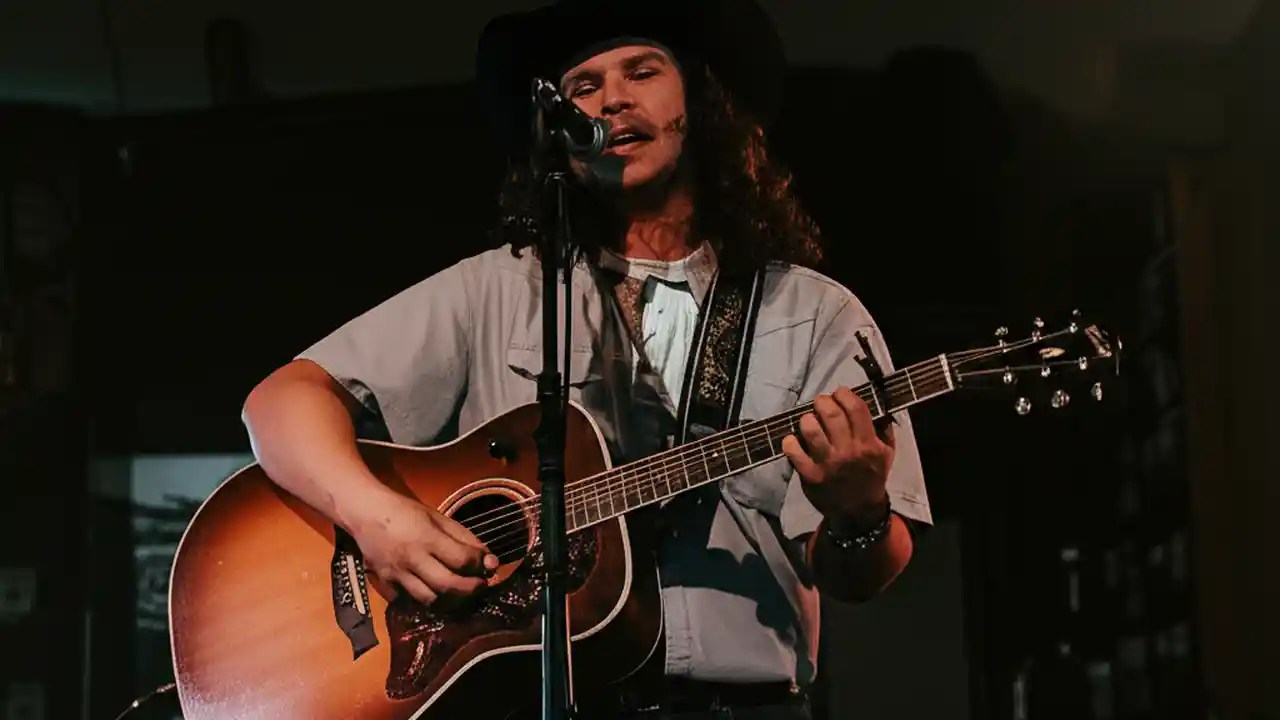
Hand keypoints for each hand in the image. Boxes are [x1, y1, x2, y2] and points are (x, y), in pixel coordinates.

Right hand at [347, 489, 499, 606]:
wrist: (364, 514)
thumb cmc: (405, 512)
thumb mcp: (437, 517)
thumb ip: (463, 538)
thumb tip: (488, 560)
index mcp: (427, 537)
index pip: (461, 559)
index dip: (480, 565)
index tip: (489, 566)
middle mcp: (412, 559)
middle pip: (448, 585)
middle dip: (471, 589)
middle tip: (481, 586)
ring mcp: (397, 574)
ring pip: (429, 600)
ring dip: (450, 600)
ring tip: (460, 592)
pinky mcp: (385, 584)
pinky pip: (410, 601)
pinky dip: (426, 601)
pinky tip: (436, 594)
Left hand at [781, 387, 894, 523]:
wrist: (859, 511)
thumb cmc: (872, 477)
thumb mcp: (887, 453)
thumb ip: (884, 428)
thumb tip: (877, 403)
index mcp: (868, 444)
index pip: (855, 408)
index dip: (844, 394)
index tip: (839, 394)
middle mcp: (848, 451)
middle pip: (830, 413)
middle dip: (822, 402)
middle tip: (820, 405)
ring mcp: (827, 463)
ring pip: (810, 429)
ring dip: (807, 419)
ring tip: (808, 421)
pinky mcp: (810, 475)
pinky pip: (794, 451)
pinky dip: (790, 442)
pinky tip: (793, 440)